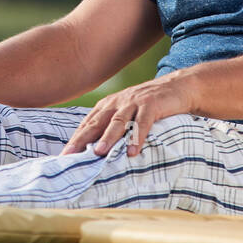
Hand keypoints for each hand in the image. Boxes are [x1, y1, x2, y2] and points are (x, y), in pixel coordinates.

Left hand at [60, 75, 194, 157]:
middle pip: (96, 123)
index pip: (88, 124)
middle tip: (70, 156)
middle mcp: (118, 102)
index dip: (75, 140)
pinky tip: (133, 151)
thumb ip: (114, 128)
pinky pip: (143, 122)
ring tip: (99, 153)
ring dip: (108, 137)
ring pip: (118, 121)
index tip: (63, 156)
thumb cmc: (151, 105)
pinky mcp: (152, 104)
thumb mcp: (128, 113)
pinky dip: (137, 136)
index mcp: (109, 105)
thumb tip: (97, 152)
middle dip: (82, 140)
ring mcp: (134, 102)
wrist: (179, 86)